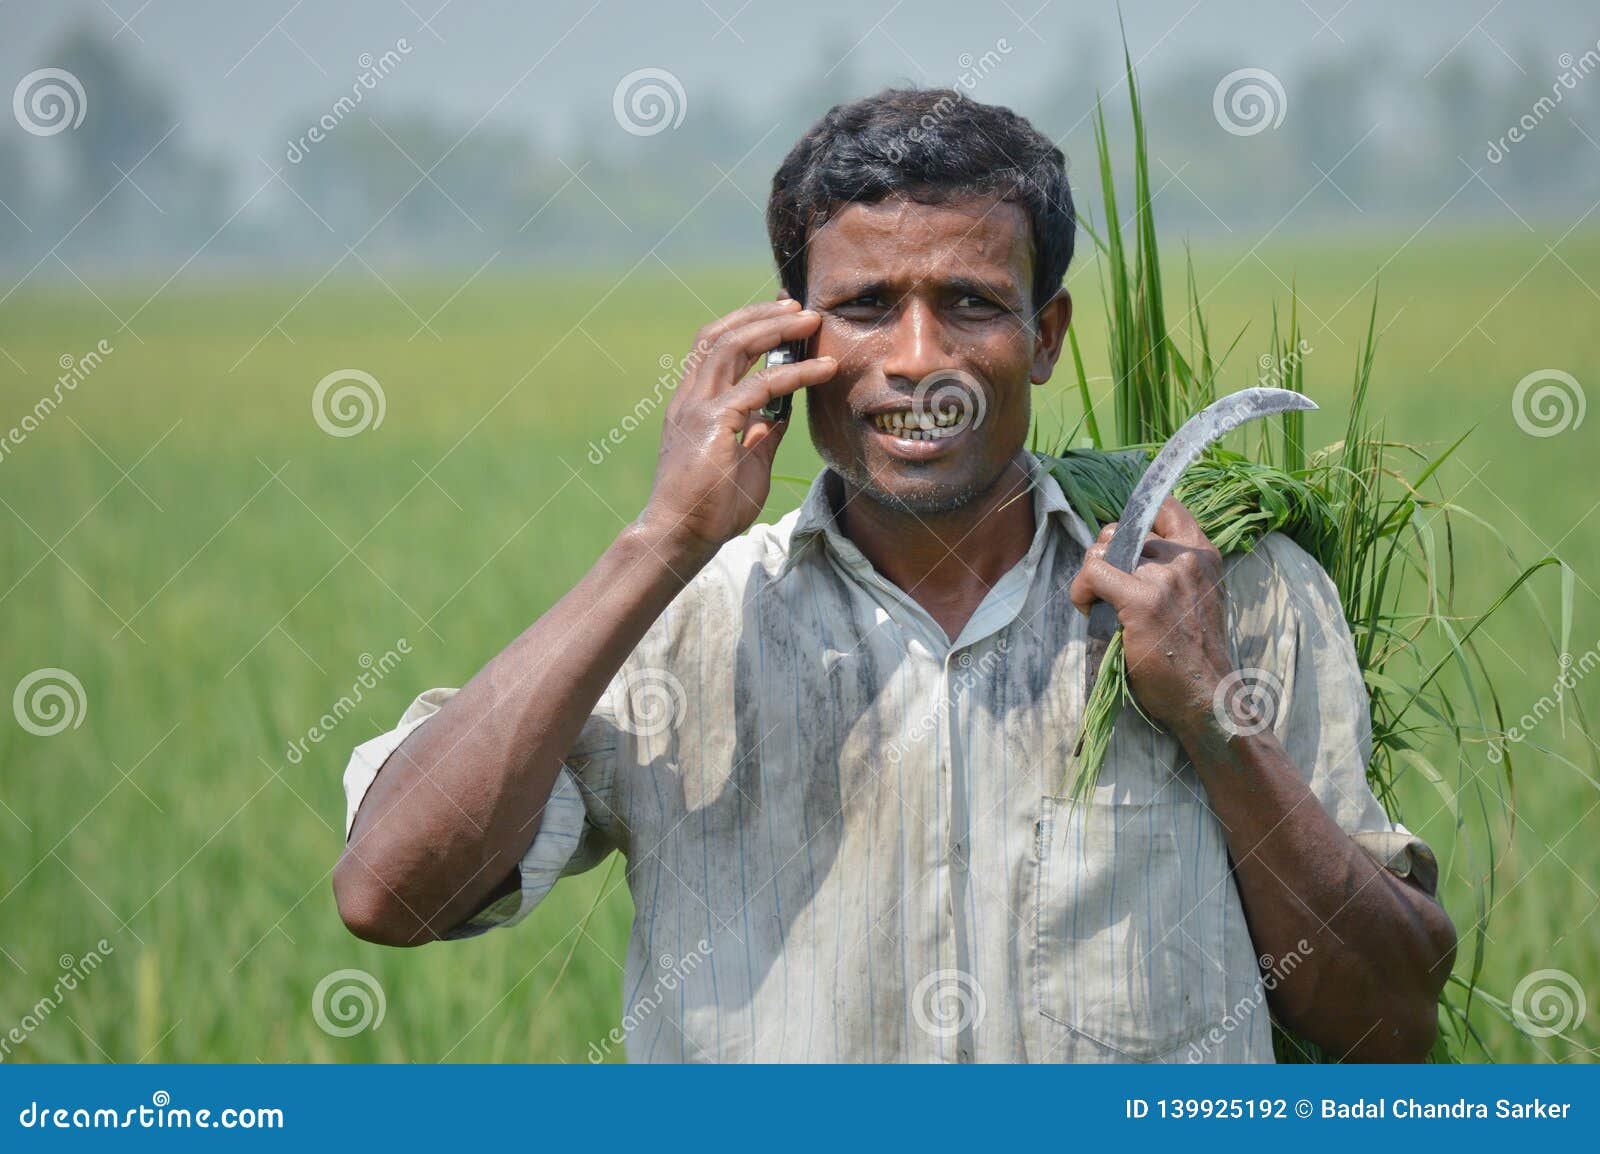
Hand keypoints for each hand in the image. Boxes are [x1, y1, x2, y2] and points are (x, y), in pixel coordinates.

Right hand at [637, 298, 835, 563]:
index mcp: (694, 404)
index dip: (749, 323)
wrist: (680, 538)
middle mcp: (691, 398)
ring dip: (775, 328)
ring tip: (811, 322)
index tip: (785, 314)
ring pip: (733, 345)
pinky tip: (823, 370)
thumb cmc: (710, 508)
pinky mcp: (713, 422)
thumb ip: (762, 432)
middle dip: (762, 314)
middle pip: (721, 335)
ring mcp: (698, 407)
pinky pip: (758, 385)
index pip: (717, 347)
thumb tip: (784, 411)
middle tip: (801, 307)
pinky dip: (794, 372)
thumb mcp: (747, 461)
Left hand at [1068, 498, 1236, 738]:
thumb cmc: (1194, 652)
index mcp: (1203, 554)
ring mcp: (1164, 577)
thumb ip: (1172, 569)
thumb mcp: (1198, 596)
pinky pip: (1092, 574)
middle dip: (1106, 558)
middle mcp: (1186, 558)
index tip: (1124, 549)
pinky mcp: (1141, 600)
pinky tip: (1089, 610)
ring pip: (1102, 550)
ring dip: (1091, 577)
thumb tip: (1126, 552)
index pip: (1165, 508)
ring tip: (1101, 605)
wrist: (1207, 695)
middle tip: (1109, 593)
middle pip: (1121, 532)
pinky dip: (1081, 591)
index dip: (1135, 522)